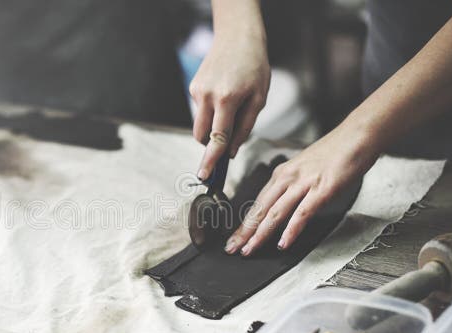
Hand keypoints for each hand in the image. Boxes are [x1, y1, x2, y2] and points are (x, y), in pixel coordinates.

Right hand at [189, 30, 269, 179]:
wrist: (238, 38)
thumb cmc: (254, 68)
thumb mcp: (259, 99)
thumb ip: (245, 127)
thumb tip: (231, 151)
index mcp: (227, 99)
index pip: (217, 138)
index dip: (211, 159)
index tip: (204, 176)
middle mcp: (208, 96)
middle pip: (202, 136)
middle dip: (211, 144)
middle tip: (227, 139)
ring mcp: (197, 90)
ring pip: (199, 125)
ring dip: (211, 128)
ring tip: (230, 108)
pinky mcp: (193, 86)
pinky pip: (200, 110)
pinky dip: (211, 111)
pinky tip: (223, 94)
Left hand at [224, 126, 379, 255]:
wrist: (358, 134)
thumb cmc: (336, 152)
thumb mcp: (305, 169)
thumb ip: (293, 186)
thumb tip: (283, 204)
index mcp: (282, 174)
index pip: (258, 203)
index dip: (245, 223)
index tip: (235, 238)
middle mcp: (288, 178)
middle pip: (261, 209)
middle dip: (245, 231)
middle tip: (233, 249)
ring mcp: (304, 183)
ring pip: (276, 212)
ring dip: (261, 233)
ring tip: (250, 249)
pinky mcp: (322, 189)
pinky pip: (302, 212)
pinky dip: (291, 230)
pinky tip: (283, 243)